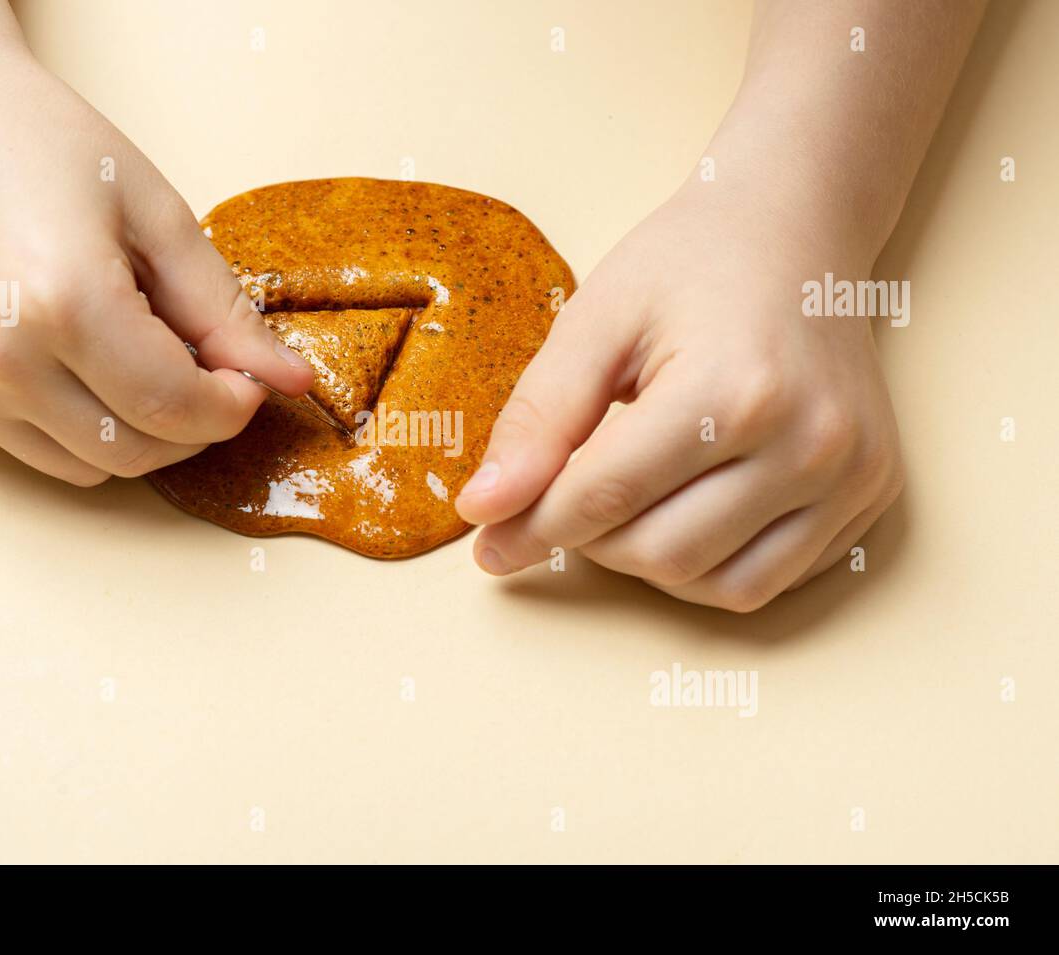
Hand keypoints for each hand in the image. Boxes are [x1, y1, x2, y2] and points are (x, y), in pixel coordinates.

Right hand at [0, 37, 311, 484]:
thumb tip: (292, 381)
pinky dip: (75, 422)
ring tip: (135, 352)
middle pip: (133, 453)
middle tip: (204, 369)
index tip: (248, 379)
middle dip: (190, 426)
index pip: (174, 409)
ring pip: (86, 466)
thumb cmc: (41, 143)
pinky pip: (32, 446)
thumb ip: (224, 310)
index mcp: (61, 302)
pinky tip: (74, 355)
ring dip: (135, 432)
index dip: (229, 407)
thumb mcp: (156, 214)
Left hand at [454, 182, 903, 610]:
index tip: (488, 543)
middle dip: (592, 541)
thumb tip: (484, 509)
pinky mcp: (873, 494)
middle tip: (567, 497)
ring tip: (627, 501)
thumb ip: (538, 419)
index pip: (606, 496)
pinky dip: (711, 568)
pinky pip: (772, 581)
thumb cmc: (689, 265)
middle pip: (661, 553)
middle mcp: (809, 441)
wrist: (798, 230)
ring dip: (649, 562)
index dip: (533, 527)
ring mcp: (852, 475)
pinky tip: (684, 511)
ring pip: (719, 587)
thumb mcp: (596, 322)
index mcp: (733, 388)